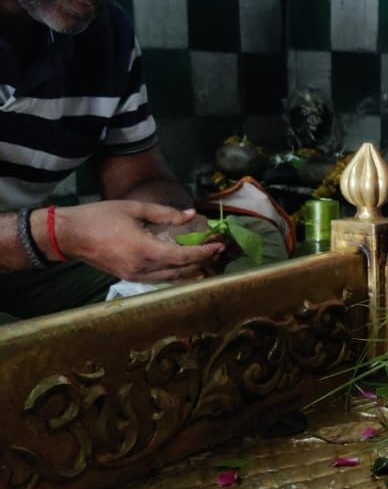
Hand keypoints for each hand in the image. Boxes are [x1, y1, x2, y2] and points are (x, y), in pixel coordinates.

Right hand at [52, 201, 223, 282]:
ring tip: (205, 264)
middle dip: (201, 261)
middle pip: (180, 270)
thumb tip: (191, 216)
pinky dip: (173, 275)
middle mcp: (141, 268)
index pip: (183, 256)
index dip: (203, 252)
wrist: (68, 235)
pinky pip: (157, 280)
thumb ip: (165, 214)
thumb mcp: (134, 209)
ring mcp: (133, 275)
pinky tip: (182, 270)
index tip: (218, 245)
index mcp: (145, 250)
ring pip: (169, 279)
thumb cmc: (99, 217)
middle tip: (217, 252)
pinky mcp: (127, 277)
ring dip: (189, 272)